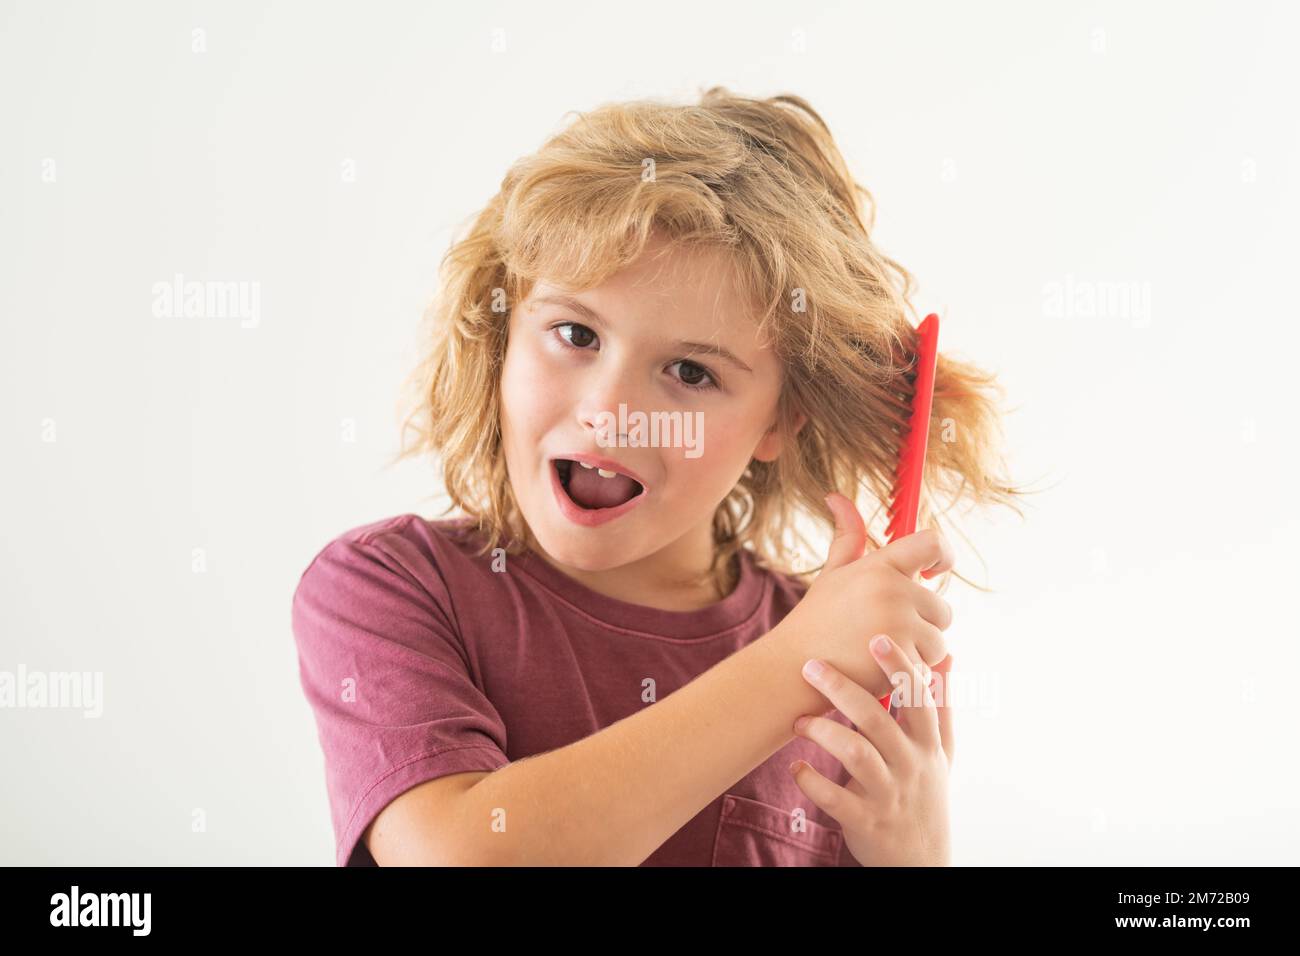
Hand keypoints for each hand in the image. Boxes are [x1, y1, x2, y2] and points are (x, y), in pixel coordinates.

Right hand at [778, 491, 954, 700]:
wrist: (791, 668)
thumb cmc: (814, 620)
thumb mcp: (831, 574)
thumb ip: (846, 537)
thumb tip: (836, 497)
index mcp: (878, 567)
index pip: (933, 543)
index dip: (944, 557)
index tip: (934, 573)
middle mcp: (892, 591)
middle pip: (942, 608)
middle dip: (922, 625)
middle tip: (884, 634)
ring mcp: (898, 626)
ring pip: (938, 642)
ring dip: (918, 653)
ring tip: (880, 654)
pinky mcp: (899, 660)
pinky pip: (927, 668)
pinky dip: (908, 675)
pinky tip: (878, 673)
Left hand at [790, 634, 954, 865]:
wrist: (921, 860)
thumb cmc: (925, 793)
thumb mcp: (942, 752)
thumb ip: (941, 705)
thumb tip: (947, 656)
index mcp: (927, 745)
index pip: (918, 699)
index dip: (900, 668)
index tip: (876, 637)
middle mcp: (910, 766)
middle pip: (877, 720)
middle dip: (843, 689)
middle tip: (811, 667)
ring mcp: (888, 794)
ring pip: (857, 755)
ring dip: (823, 732)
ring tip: (798, 721)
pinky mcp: (864, 821)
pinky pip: (834, 799)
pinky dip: (811, 781)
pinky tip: (796, 767)